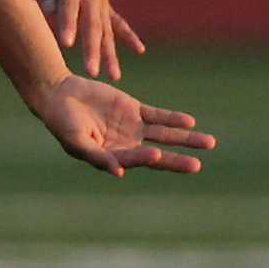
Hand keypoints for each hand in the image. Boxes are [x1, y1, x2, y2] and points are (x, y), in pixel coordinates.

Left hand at [20, 0, 141, 79]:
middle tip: (91, 72)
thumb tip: (49, 5)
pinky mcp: (105, 7)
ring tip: (114, 76)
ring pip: (106, 30)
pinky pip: (119, 24)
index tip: (67, 44)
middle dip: (92, 49)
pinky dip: (129, 37)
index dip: (68, 24)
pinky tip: (140, 50)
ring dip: (110, 53)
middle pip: (92, 24)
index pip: (69, 6)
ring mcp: (101, 1)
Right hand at [32, 74, 214, 177]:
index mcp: (111, 156)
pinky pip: (158, 116)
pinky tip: (189, 122)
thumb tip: (120, 173)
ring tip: (209, 143)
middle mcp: (126, 145)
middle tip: (196, 166)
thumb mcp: (76, 141)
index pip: (134, 159)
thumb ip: (97, 157)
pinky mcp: (134, 109)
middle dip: (177, 160)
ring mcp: (132, 127)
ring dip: (186, 139)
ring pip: (164, 136)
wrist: (59, 94)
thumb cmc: (62, 122)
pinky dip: (173, 118)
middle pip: (157, 155)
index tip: (155, 156)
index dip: (145, 159)